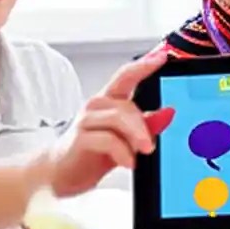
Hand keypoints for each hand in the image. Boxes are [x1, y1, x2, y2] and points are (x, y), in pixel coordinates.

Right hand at [49, 52, 174, 196]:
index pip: (126, 75)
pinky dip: (123, 152)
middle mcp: (96, 106)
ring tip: (142, 152)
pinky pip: (108, 140)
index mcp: (109, 101)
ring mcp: (86, 120)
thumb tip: (168, 113)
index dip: (144, 65)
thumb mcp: (125, 139)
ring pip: (119, 118)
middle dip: (144, 125)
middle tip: (151, 145)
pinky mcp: (80, 138)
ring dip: (136, 136)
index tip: (162, 57)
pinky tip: (128, 162)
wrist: (61, 172)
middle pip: (127, 104)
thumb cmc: (93, 152)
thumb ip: (145, 126)